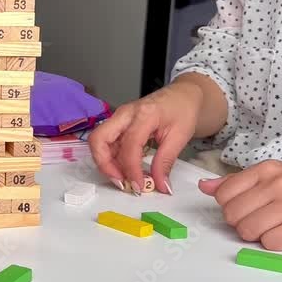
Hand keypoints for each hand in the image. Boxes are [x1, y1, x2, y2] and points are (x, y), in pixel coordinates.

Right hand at [88, 81, 202, 194]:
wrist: (182, 95)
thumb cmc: (183, 110)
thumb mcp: (180, 137)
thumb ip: (166, 162)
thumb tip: (161, 186)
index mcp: (144, 114)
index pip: (129, 145)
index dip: (131, 169)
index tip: (140, 186)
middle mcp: (125, 114)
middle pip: (98, 139)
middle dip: (104, 164)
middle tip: (121, 182)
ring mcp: (119, 118)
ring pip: (99, 142)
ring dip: (106, 163)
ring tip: (124, 179)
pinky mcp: (118, 124)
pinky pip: (107, 143)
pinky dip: (111, 159)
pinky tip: (125, 169)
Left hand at [198, 160, 281, 249]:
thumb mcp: (277, 177)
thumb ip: (239, 183)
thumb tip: (205, 187)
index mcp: (267, 169)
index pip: (223, 193)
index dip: (229, 207)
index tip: (245, 210)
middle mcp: (279, 183)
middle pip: (232, 214)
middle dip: (241, 224)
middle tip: (262, 222)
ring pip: (248, 230)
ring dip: (257, 236)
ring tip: (275, 228)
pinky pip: (271, 243)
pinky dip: (275, 245)